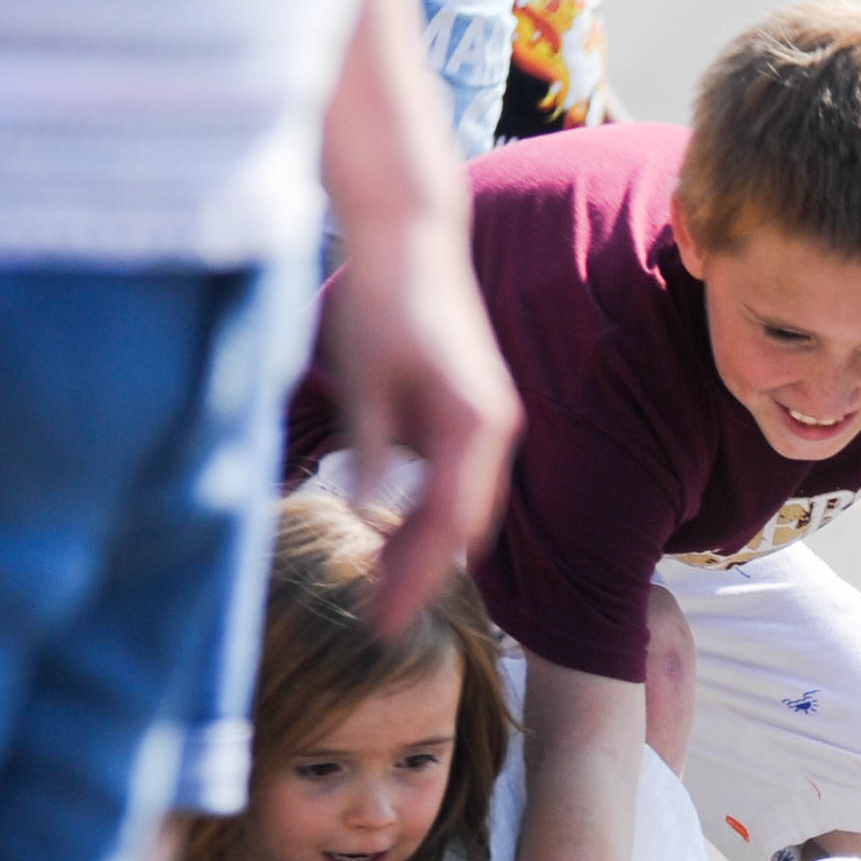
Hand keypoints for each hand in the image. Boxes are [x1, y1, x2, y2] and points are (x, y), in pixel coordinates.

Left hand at [319, 202, 517, 635]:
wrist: (411, 237)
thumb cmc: (385, 297)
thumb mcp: (365, 376)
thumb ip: (371, 444)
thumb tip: (369, 507)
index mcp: (475, 423)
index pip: (450, 523)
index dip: (417, 577)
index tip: (384, 620)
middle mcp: (494, 428)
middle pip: (463, 526)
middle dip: (422, 575)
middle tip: (380, 624)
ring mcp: (488, 422)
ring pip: (463, 507)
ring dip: (425, 550)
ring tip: (383, 591)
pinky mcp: (472, 413)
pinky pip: (456, 481)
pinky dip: (428, 516)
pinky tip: (393, 538)